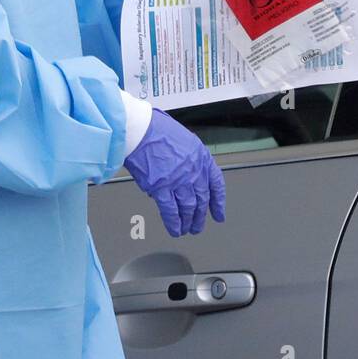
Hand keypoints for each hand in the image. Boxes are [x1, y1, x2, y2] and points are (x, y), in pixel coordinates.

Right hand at [124, 109, 225, 236]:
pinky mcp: (161, 188)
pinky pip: (170, 210)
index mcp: (201, 156)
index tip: (218, 213)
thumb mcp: (183, 139)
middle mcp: (194, 170)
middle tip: (198, 225)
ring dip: (188, 221)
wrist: (139, 129)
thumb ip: (187, 159)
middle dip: (200, 215)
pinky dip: (174, 222)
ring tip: (186, 229)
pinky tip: (175, 229)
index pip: (216, 184)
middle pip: (202, 199)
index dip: (218, 202)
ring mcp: (179, 180)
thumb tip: (183, 177)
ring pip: (188, 207)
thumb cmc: (155, 129)